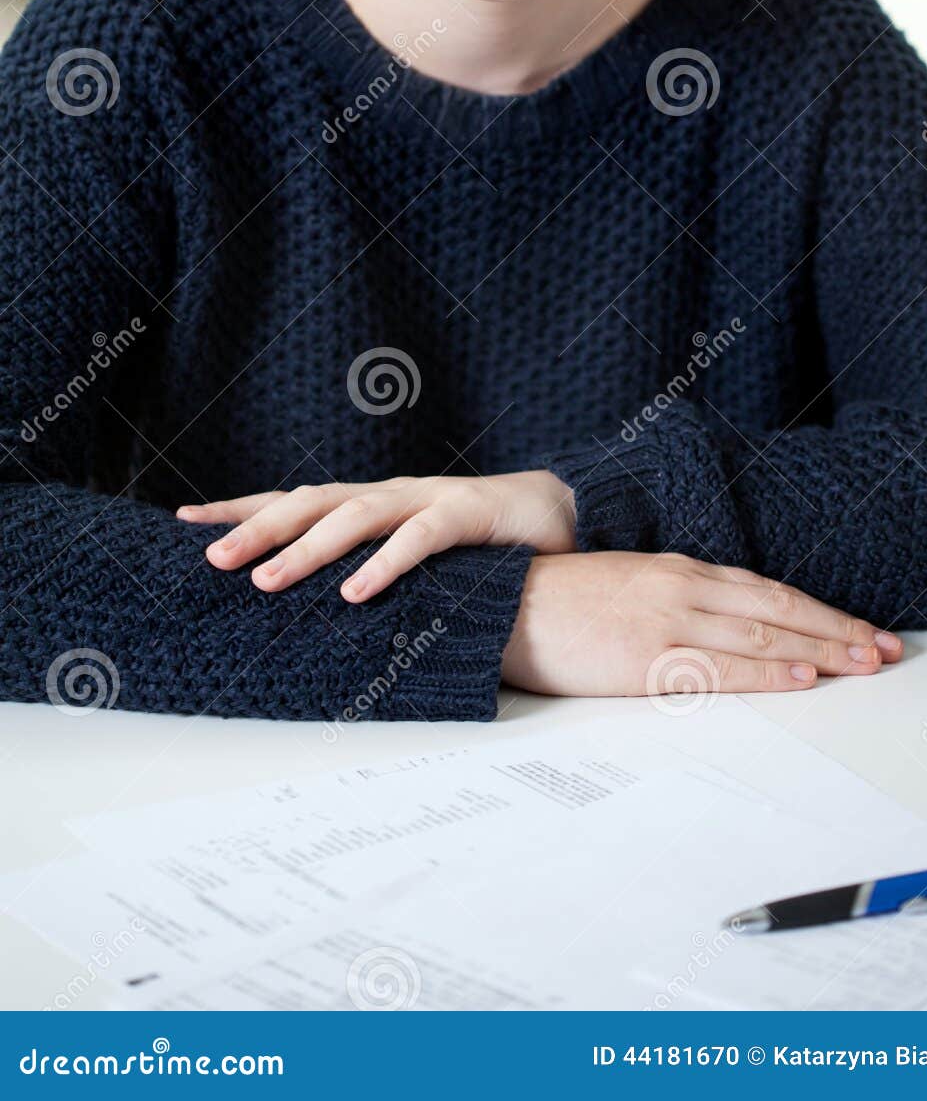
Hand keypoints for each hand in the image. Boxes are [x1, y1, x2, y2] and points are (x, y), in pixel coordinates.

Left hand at [178, 471, 575, 600]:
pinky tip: (355, 592)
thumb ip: (372, 569)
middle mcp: (389, 494)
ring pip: (355, 514)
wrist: (561, 511)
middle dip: (258, 528)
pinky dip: (384, 563)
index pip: (293, 500)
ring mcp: (426, 498)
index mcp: (370, 502)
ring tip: (266, 582)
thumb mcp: (413, 553)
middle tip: (212, 560)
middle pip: (310, 501)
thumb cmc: (478, 542)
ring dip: (308, 548)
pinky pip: (419, 537)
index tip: (183, 523)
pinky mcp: (466, 513)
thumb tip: (311, 613)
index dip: (241, 509)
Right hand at [500, 552, 903, 695]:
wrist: (503, 604)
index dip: (821, 611)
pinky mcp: (646, 658)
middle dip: (840, 629)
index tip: (863, 629)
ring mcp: (667, 622)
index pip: (769, 591)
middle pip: (780, 609)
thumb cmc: (561, 600)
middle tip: (889, 649)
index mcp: (680, 569)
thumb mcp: (631, 583)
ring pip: (762, 636)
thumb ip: (680, 597)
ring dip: (822, 650)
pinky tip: (802, 678)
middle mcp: (684, 588)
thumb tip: (728, 622)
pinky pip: (720, 668)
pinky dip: (768, 673)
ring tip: (867, 663)